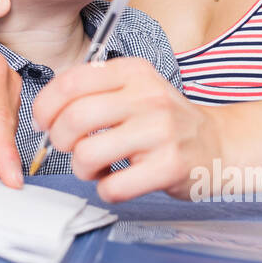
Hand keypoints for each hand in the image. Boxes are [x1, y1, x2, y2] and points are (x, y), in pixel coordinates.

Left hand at [31, 56, 224, 202]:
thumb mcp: (135, 90)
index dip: (45, 106)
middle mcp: (148, 96)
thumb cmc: (163, 121)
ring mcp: (161, 132)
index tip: (44, 123)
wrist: (217, 145)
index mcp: (133, 72)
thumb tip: (45, 113)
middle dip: (59, 140)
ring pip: (87, 154)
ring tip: (97, 167)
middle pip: (74, 119)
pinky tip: (118, 180)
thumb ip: (93, 92)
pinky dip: (107, 190)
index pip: (70, 82)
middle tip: (69, 148)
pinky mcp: (169, 167)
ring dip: (82, 168)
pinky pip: (113, 187)